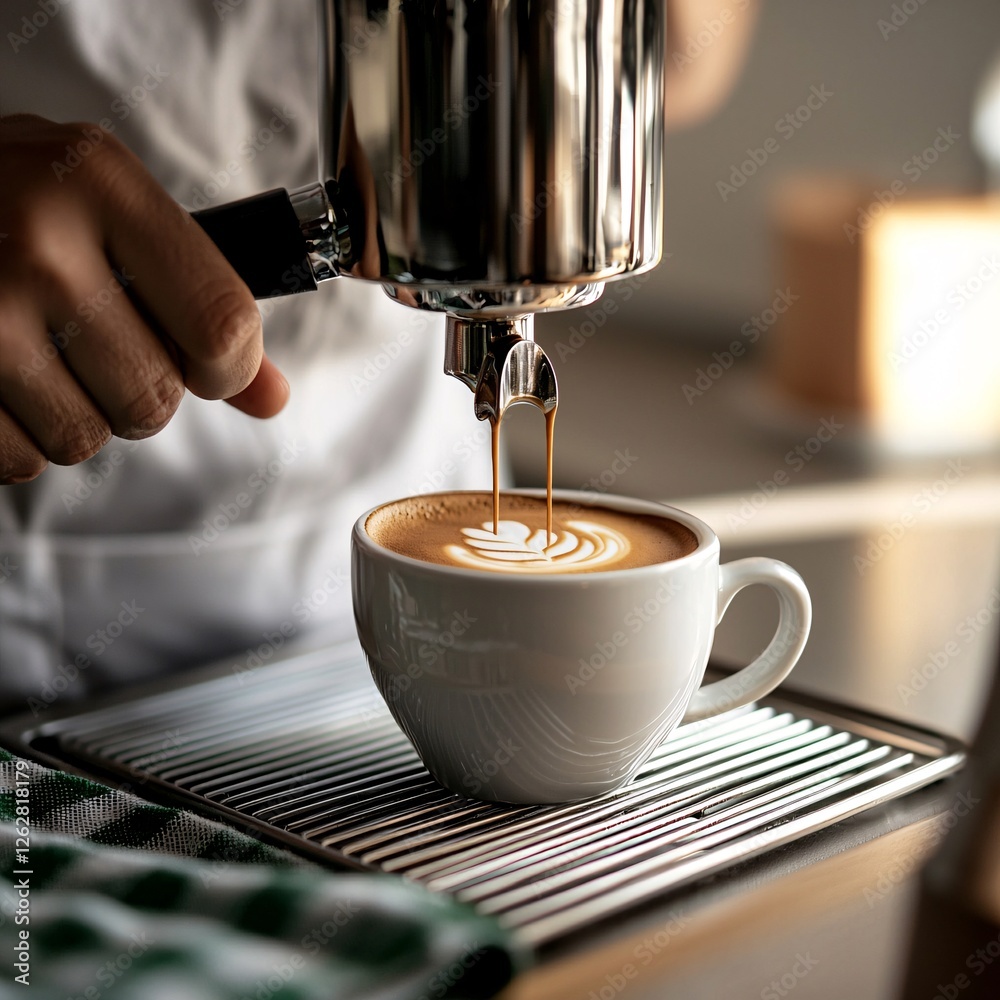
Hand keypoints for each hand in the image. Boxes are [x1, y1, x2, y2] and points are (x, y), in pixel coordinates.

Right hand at [0, 114, 289, 484]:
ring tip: (43, 355)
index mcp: (104, 187)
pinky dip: (19, 437)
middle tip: (103, 350)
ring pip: (84, 437)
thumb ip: (202, 306)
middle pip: (153, 396)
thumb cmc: (24, 206)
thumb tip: (272, 399)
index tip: (210, 369)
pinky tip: (4, 378)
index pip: (221, 323)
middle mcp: (40, 243)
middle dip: (143, 394)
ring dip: (77, 415)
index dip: (230, 369)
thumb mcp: (116, 217)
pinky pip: (18, 458)